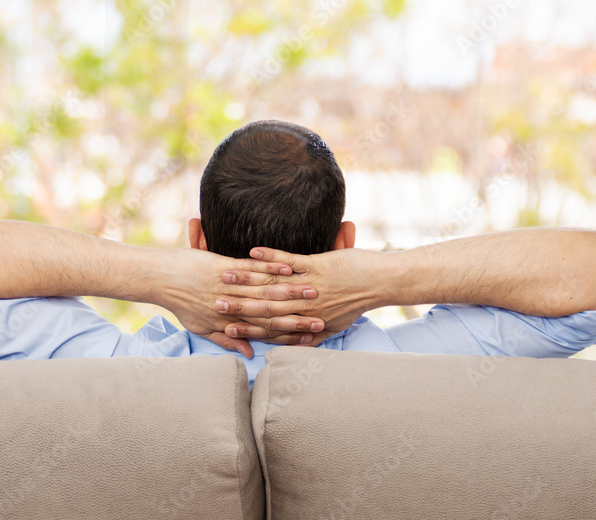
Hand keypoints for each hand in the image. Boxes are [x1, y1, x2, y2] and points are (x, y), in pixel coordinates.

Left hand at [153, 248, 324, 357]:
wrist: (161, 280)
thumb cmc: (181, 303)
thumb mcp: (201, 327)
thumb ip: (225, 339)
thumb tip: (246, 352)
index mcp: (230, 321)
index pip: (268, 329)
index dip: (292, 333)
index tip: (314, 335)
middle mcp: (234, 305)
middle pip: (273, 311)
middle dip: (301, 313)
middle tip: (325, 316)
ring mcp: (231, 284)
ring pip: (266, 289)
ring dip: (292, 289)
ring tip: (316, 290)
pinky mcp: (225, 266)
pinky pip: (252, 266)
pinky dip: (272, 265)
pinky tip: (289, 266)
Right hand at [215, 247, 385, 343]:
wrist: (380, 283)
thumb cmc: (357, 303)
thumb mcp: (336, 325)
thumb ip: (315, 336)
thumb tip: (302, 344)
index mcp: (307, 321)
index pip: (270, 327)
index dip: (247, 328)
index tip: (226, 326)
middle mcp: (305, 307)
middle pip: (264, 307)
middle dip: (237, 305)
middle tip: (214, 303)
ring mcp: (309, 285)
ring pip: (272, 284)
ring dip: (246, 280)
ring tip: (223, 276)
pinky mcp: (317, 266)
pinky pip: (289, 260)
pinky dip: (270, 257)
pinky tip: (252, 252)